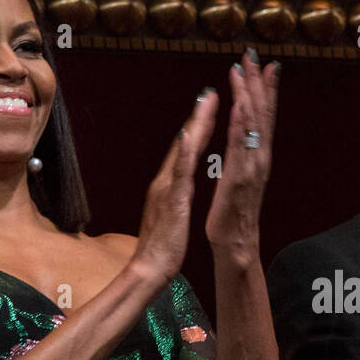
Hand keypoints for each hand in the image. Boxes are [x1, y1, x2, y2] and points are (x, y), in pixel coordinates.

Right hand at [131, 89, 217, 287]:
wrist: (148, 269)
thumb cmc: (162, 246)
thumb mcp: (172, 214)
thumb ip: (174, 194)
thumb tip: (178, 182)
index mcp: (170, 184)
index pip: (187, 150)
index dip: (199, 127)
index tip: (211, 106)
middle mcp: (166, 180)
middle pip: (185, 143)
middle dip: (199, 116)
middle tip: (211, 91)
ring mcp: (167, 188)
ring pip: (183, 151)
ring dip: (194, 124)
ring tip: (206, 100)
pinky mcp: (172, 201)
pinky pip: (179, 174)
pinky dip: (184, 153)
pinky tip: (189, 136)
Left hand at [205, 50, 278, 264]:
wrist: (235, 242)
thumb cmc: (234, 212)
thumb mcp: (240, 175)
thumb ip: (243, 153)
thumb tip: (244, 132)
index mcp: (258, 156)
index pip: (264, 116)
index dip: (265, 89)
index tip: (264, 63)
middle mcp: (259, 158)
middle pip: (261, 114)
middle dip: (257, 83)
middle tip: (253, 55)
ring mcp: (251, 168)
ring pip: (252, 125)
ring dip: (249, 95)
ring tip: (244, 70)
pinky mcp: (238, 179)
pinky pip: (240, 147)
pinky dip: (241, 125)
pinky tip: (239, 104)